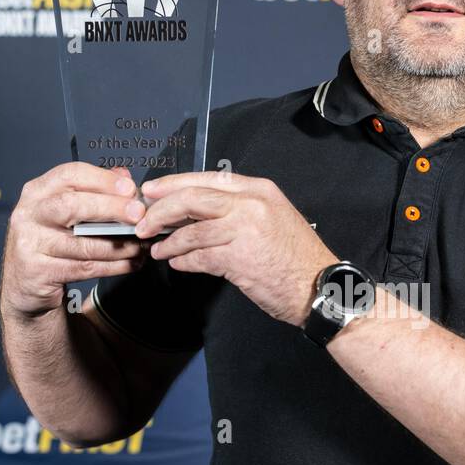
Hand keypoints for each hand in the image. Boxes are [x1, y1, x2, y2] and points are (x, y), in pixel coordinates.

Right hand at [1, 163, 146, 316]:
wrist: (24, 284)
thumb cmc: (49, 242)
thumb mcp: (63, 212)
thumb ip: (92, 192)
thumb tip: (124, 177)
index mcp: (37, 192)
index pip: (69, 175)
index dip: (103, 180)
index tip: (129, 189)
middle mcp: (30, 214)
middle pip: (72, 205)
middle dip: (111, 208)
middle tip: (138, 215)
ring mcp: (31, 243)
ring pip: (83, 243)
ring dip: (119, 245)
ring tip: (140, 244)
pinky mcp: (39, 271)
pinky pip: (85, 267)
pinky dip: (114, 266)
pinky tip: (130, 262)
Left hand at [133, 171, 337, 326]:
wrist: (321, 287)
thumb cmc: (296, 258)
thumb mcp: (271, 218)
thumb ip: (237, 209)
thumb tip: (193, 211)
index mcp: (259, 189)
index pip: (206, 178)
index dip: (173, 184)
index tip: (151, 192)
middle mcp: (251, 204)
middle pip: (191, 199)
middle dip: (160, 211)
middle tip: (143, 223)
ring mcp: (245, 229)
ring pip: (191, 230)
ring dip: (168, 242)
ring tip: (157, 250)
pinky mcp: (239, 258)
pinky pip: (199, 257)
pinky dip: (183, 261)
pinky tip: (177, 263)